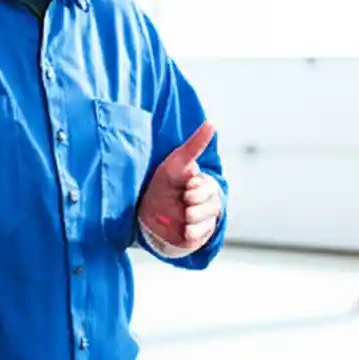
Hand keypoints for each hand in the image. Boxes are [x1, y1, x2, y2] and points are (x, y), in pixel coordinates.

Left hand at [138, 121, 222, 249]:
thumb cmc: (164, 183)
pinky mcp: (197, 237)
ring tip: (182, 215)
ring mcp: (203, 221)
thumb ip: (196, 144)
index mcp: (206, 185)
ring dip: (192, 218)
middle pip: (210, 205)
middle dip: (193, 203)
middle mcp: (207, 203)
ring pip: (206, 221)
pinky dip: (192, 234)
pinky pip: (200, 237)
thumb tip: (212, 122)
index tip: (186, 185)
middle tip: (183, 200)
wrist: (146, 212)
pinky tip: (183, 230)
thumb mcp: (178, 161)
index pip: (209, 187)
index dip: (196, 188)